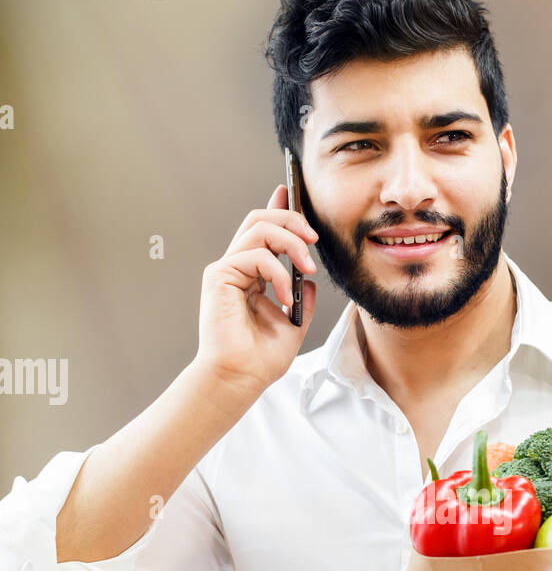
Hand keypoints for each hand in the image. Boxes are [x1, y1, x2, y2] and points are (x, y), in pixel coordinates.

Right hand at [195, 184, 318, 397]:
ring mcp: (225, 271)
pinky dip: (277, 272)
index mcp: (250, 276)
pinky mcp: (219, 277)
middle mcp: (236, 268)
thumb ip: (300, 299)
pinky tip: (285, 296)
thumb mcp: (293, 325)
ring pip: (259, 229)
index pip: (263, 231)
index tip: (290, 192)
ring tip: (306, 268)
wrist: (240, 378)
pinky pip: (255, 256)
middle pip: (260, 220)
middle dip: (291, 220)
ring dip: (291, 243)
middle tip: (313, 239)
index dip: (277, 208)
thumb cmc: (259, 359)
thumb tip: (309, 281)